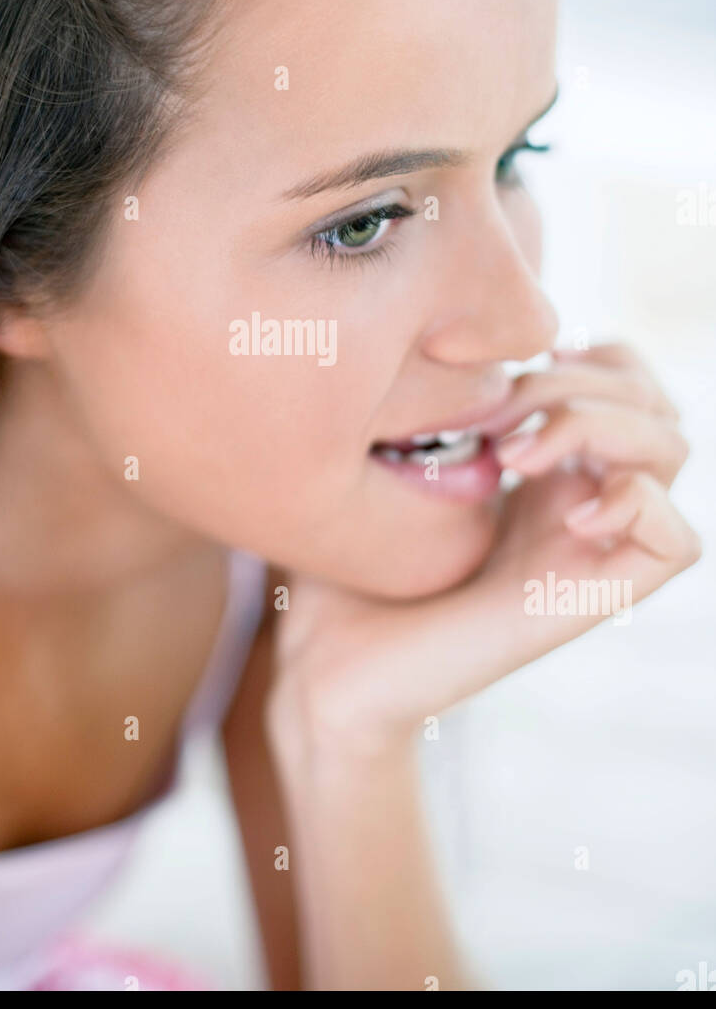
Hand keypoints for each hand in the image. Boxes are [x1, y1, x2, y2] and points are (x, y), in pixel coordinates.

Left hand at [266, 343, 701, 761]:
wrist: (329, 669)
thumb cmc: (342, 567)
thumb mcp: (387, 466)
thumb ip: (433, 403)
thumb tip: (456, 339)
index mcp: (540, 466)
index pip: (624, 374)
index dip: (584, 352)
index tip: (504, 372)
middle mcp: (574, 499)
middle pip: (652, 398)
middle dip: (577, 380)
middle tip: (496, 418)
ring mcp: (587, 548)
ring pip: (673, 450)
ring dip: (602, 425)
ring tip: (517, 457)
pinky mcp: (590, 600)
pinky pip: (679, 541)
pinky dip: (636, 504)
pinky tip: (563, 515)